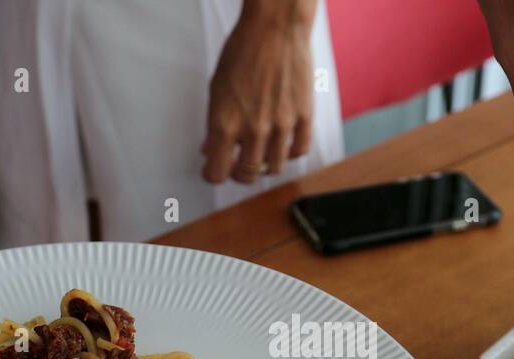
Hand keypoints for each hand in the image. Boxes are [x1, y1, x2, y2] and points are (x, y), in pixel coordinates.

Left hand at [202, 0, 317, 184]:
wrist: (275, 27)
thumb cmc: (244, 49)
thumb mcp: (217, 87)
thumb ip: (214, 122)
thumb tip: (210, 146)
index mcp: (225, 122)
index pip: (216, 173)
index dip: (214, 174)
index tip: (215, 170)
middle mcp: (253, 129)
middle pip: (246, 175)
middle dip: (239, 174)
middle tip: (238, 165)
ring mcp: (281, 125)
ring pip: (274, 168)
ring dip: (265, 165)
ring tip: (263, 154)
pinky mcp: (304, 117)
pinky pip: (299, 151)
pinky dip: (291, 153)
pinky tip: (285, 144)